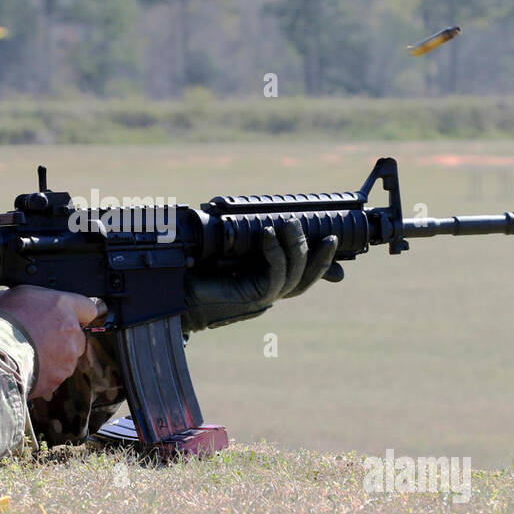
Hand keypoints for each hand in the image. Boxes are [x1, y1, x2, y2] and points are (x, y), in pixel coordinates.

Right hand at [0, 286, 105, 398]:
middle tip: (40, 338)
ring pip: (67, 358)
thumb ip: (35, 301)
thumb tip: (34, 304)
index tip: (69, 318)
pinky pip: (54, 376)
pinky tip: (26, 367)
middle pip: (78, 336)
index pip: (88, 308)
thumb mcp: (14, 295)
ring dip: (54, 357)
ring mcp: (66, 358)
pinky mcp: (56, 379)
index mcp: (62, 306)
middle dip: (64, 339)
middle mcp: (71, 331)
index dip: (78, 314)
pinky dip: (44, 374)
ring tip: (28, 354)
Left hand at [181, 218, 337, 332]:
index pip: (307, 273)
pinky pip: (275, 276)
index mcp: (270, 279)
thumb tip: (268, 217)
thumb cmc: (203, 268)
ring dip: (297, 248)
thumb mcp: (234, 249)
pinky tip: (268, 235)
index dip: (324, 260)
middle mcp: (272, 290)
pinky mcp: (255, 297)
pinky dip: (275, 254)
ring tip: (289, 223)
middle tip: (309, 224)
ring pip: (295, 277)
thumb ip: (254, 237)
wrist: (180, 285)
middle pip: (306, 276)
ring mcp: (265, 296)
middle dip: (317, 252)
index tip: (334, 238)